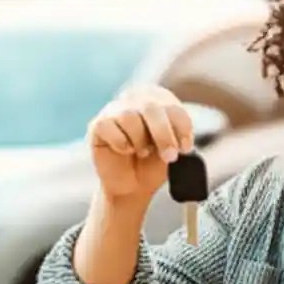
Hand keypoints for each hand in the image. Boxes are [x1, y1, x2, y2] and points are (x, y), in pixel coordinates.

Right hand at [87, 86, 194, 203]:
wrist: (132, 185)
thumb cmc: (153, 163)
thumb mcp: (173, 149)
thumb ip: (178, 137)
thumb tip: (180, 136)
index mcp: (158, 99)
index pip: (171, 105)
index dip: (181, 126)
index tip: (186, 148)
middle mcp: (135, 98)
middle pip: (151, 107)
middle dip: (164, 135)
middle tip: (170, 156)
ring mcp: (114, 109)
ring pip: (129, 116)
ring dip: (140, 141)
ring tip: (142, 152)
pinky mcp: (98, 124)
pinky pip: (110, 127)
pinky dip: (121, 144)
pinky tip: (124, 151)